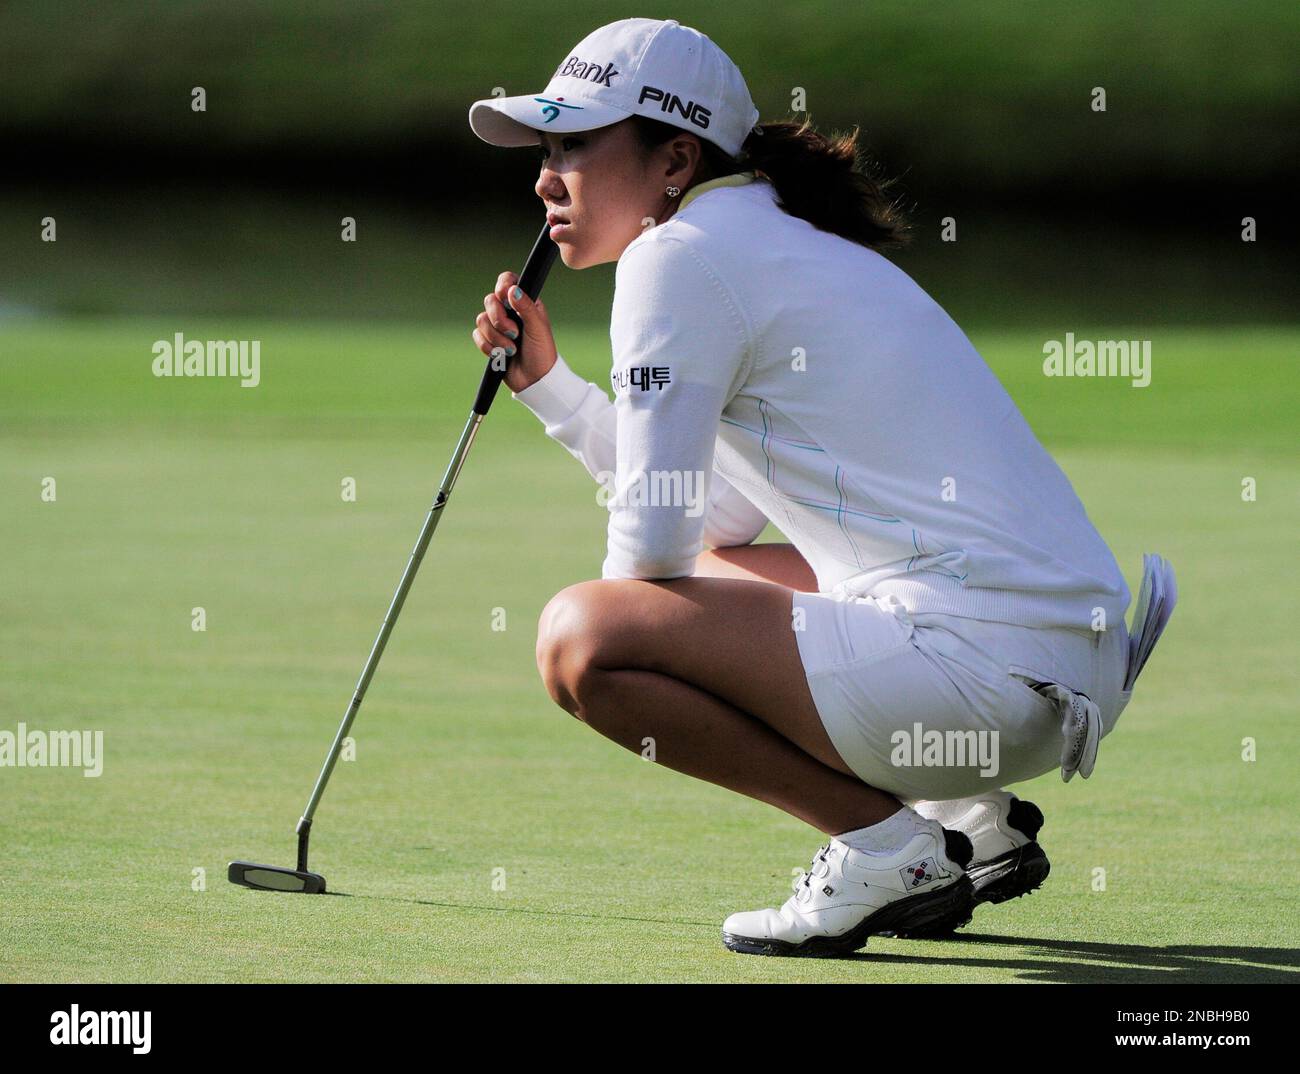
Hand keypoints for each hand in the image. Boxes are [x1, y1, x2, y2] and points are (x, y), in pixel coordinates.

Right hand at [472, 271, 557, 392]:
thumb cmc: (542, 353)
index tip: (504, 295)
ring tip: (512, 349)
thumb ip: (526, 307)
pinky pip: (477, 336)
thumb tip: (513, 289)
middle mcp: (509, 311)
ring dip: (496, 337)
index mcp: (524, 302)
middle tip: (515, 333)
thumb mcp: (538, 327)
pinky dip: (489, 347)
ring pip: (481, 319)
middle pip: (490, 301)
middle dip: (499, 320)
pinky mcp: (489, 340)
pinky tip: (502, 356)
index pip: (507, 281)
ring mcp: (498, 326)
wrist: (534, 380)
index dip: (502, 286)